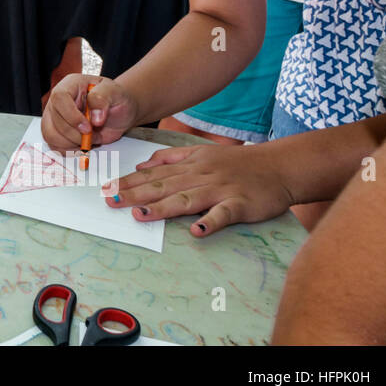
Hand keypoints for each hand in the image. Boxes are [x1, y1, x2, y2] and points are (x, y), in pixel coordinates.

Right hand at [41, 74, 138, 150]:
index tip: (87, 128)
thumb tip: (94, 118)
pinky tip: (82, 144)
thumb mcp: (115, 92)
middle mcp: (58, 101)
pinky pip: (54, 145)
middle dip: (77, 134)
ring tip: (90, 139)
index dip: (71, 116)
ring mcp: (55, 117)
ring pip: (51, 135)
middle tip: (95, 135)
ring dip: (73, 143)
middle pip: (55, 121)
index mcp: (70, 85)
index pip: (60, 98)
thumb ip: (103, 99)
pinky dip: (69, 150)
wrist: (118, 112)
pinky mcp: (56, 131)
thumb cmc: (115, 99)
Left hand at [101, 143, 295, 236]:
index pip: (154, 174)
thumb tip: (141, 165)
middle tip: (110, 201)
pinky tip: (196, 232)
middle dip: (135, 193)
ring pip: (187, 198)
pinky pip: (223, 214)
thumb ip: (171, 157)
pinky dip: (210, 222)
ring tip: (140, 215)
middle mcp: (200, 175)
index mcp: (190, 164)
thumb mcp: (201, 153)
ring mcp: (220, 190)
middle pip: (163, 185)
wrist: (280, 166)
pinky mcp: (240, 204)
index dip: (129, 181)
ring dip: (162, 207)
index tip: (106, 188)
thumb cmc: (237, 163)